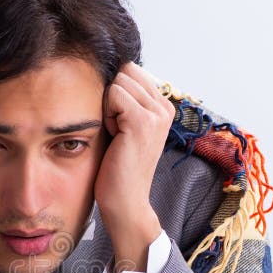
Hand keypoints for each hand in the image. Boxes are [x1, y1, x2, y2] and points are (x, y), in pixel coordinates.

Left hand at [94, 62, 174, 272]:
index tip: (121, 126)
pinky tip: (115, 138)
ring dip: (109, 108)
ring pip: (119, 82)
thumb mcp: (125, 128)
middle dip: (112, 100)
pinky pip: (113, 94)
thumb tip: (112, 73)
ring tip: (117, 136)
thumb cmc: (119, 168)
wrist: (126, 201)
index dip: (117, 95)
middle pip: (125, 73)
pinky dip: (107, 115)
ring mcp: (156, 114)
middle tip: (118, 132)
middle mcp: (165, 108)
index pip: (132, 72)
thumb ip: (126, 102)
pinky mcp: (142, 121)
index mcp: (163, 107)